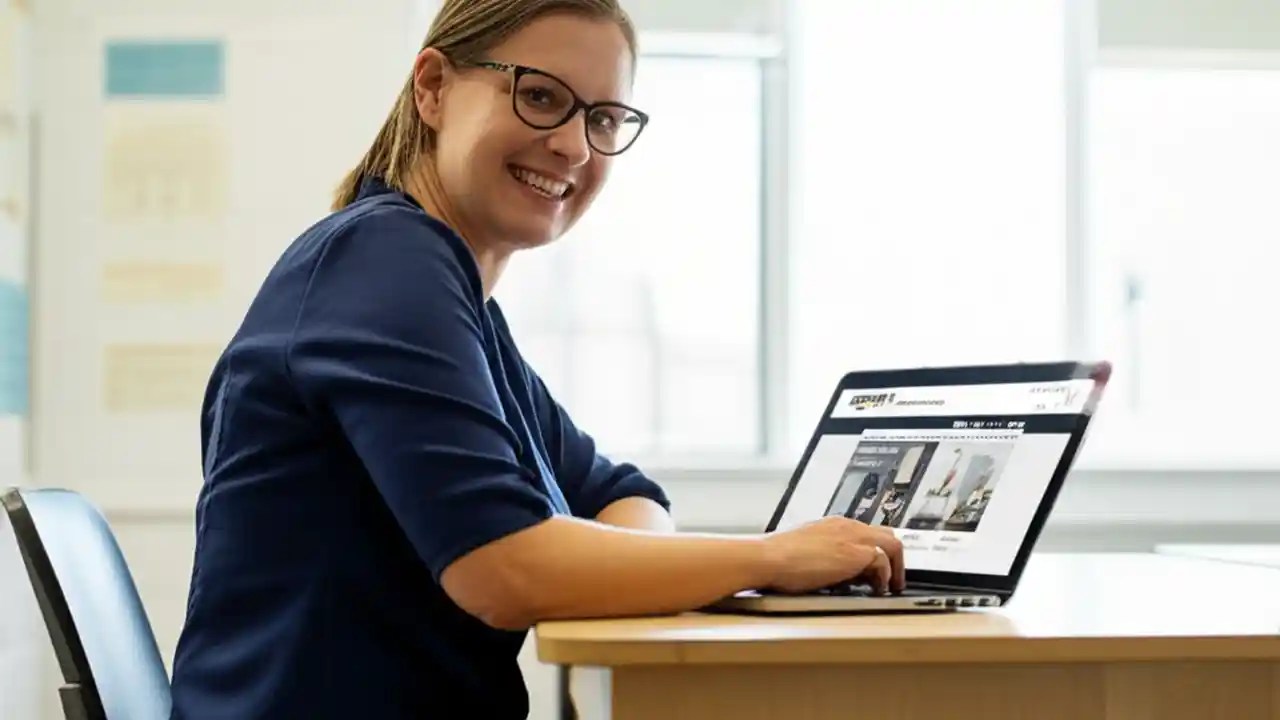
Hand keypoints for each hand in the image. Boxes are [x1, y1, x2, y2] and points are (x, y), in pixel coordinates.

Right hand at [761, 516, 905, 594]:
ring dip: (895, 567)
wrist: (769, 558)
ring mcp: (852, 538)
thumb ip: (826, 556)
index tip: (876, 569)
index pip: (867, 533)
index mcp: (834, 525)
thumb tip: (835, 573)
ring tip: (891, 587)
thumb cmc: (778, 559)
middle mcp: (846, 527)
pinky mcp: (855, 553)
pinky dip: (884, 576)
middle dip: (893, 557)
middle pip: (886, 534)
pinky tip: (877, 589)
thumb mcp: (807, 552)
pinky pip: (883, 561)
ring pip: (892, 544)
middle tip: (892, 578)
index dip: (876, 552)